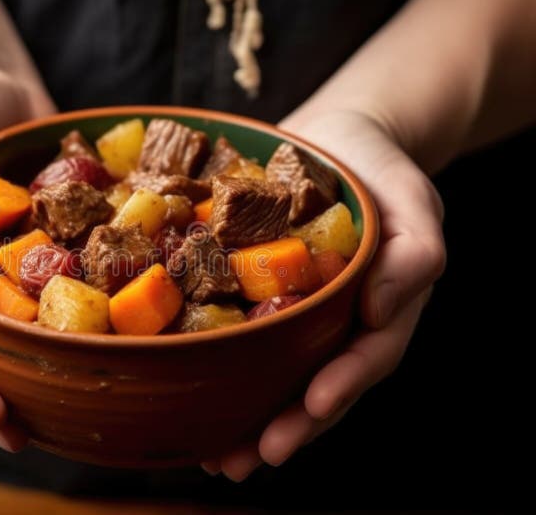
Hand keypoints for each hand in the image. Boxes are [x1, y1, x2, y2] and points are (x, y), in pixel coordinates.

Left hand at [202, 109, 446, 479]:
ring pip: (272, 371)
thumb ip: (414, 254)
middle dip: (281, 426)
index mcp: (376, 309)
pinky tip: (185, 390)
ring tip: (213, 454)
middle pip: (312, 384)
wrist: (334, 139)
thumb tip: (380, 309)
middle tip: (244, 460)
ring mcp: (293, 311)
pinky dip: (215, 363)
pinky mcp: (252, 291)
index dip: (339, 387)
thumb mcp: (413, 202)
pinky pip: (235, 330)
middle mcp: (333, 322)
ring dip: (245, 415)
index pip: (364, 358)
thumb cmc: (379, 171)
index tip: (308, 409)